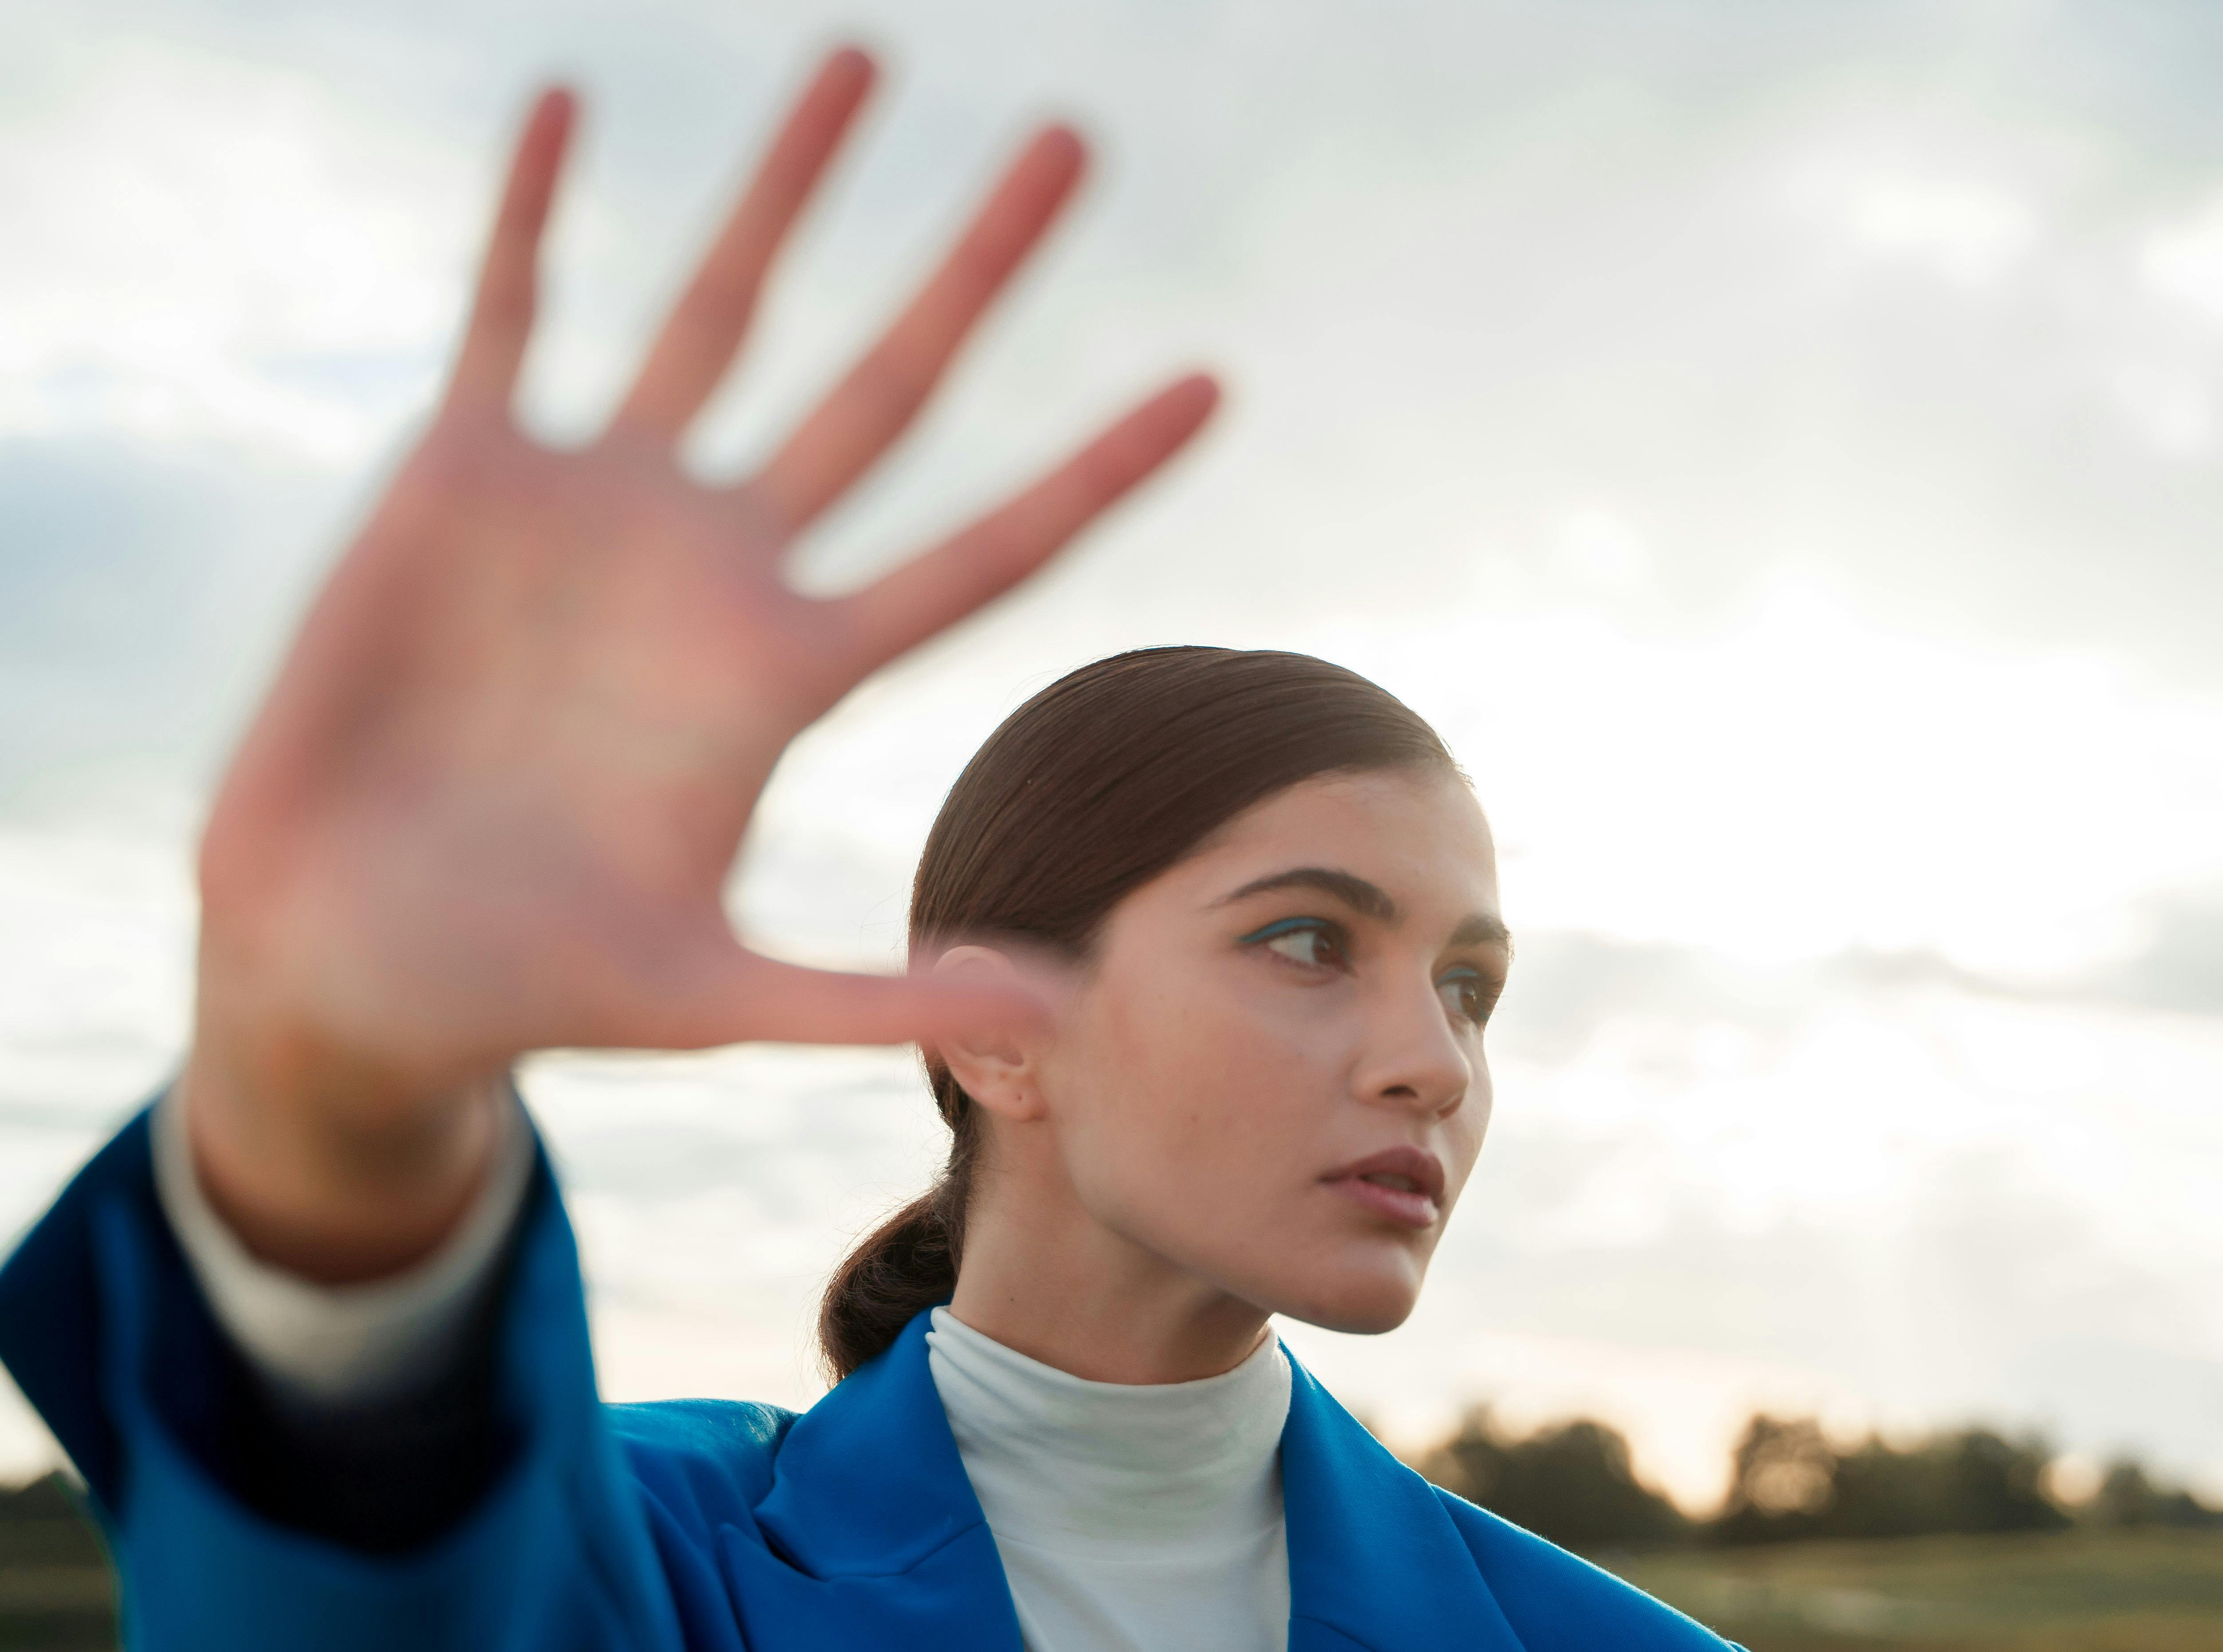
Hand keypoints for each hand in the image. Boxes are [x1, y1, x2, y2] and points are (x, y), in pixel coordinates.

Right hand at [183, 51, 1217, 1276]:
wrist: (353, 954)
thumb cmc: (529, 988)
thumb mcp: (709, 997)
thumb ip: (878, 1001)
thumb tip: (1060, 1013)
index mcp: (787, 674)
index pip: (987, 551)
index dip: (1097, 470)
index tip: (1215, 384)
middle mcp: (718, 567)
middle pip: (889, 389)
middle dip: (977, 267)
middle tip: (1076, 140)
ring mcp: (597, 508)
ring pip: (721, 310)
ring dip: (789, 190)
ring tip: (867, 58)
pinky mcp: (462, 478)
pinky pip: (511, 314)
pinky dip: (535, 214)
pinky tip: (569, 102)